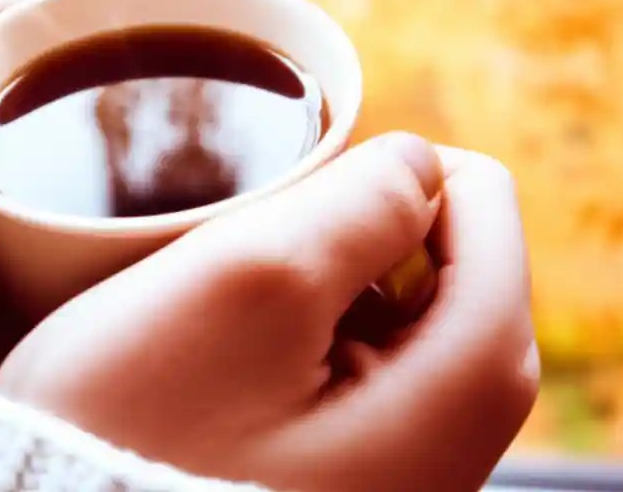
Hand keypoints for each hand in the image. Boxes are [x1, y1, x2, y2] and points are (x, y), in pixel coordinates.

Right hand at [0, 132, 537, 490]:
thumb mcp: (250, 280)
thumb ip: (361, 197)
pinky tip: (227, 380)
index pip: (480, 197)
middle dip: (343, 239)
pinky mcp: (358, 468)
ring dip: (309, 291)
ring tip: (227, 342)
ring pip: (392, 305)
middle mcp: (466, 431)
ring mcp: (412, 457)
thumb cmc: (142, 432)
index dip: (376, 182)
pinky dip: (294, 342)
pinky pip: (354, 362)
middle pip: (444, 254)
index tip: (286, 234)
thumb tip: (418, 162)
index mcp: (471, 379)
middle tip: (246, 285)